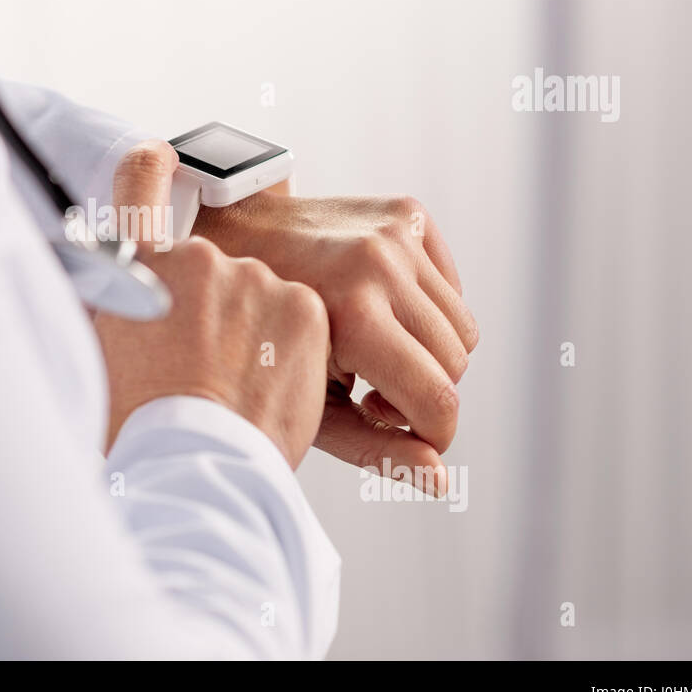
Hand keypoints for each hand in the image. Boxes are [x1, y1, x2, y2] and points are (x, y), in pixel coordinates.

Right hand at [94, 142, 330, 468]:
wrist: (192, 462)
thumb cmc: (140, 426)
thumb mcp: (101, 356)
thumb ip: (109, 312)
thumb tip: (101, 300)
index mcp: (140, 265)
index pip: (139, 183)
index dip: (151, 167)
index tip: (162, 157)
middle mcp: (197, 258)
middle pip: (214, 269)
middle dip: (215, 312)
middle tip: (203, 369)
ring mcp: (255, 278)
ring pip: (263, 296)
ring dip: (257, 335)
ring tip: (236, 393)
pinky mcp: (304, 308)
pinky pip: (302, 320)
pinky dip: (294, 353)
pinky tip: (268, 391)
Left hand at [193, 191, 478, 489]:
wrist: (228, 236)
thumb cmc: (256, 335)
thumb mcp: (302, 400)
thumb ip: (372, 445)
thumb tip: (440, 480)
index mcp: (353, 312)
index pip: (437, 397)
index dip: (434, 434)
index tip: (412, 440)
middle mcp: (382, 264)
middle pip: (455, 364)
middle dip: (426, 393)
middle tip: (372, 394)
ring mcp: (397, 231)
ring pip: (463, 327)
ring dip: (430, 354)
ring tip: (372, 357)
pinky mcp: (408, 211)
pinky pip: (451, 286)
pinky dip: (426, 313)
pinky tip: (378, 315)